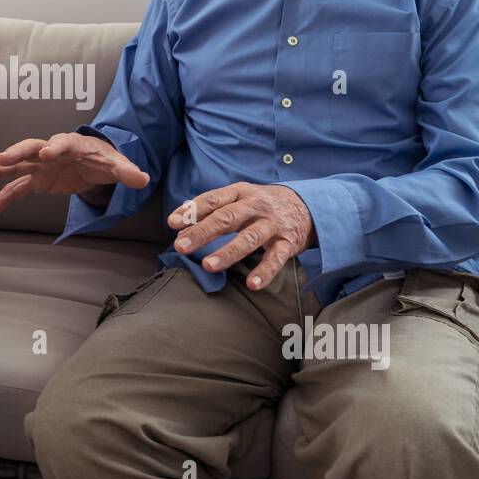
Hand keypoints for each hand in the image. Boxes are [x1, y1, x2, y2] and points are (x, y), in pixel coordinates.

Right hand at [0, 132, 150, 216]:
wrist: (93, 162)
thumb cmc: (104, 159)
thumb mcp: (118, 165)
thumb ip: (128, 172)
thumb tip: (143, 179)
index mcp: (72, 144)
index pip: (62, 143)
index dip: (54, 147)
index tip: (45, 153)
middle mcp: (50, 151)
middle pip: (31, 148)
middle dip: (16, 153)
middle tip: (1, 158)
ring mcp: (39, 166)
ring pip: (16, 167)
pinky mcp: (35, 180)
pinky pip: (15, 190)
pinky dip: (1, 199)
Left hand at [168, 183, 316, 290]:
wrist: (306, 205)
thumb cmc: (260, 205)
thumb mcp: (238, 200)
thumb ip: (211, 212)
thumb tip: (180, 229)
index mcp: (240, 193)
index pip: (213, 199)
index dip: (192, 210)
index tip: (172, 223)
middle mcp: (256, 206)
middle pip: (227, 218)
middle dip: (202, 232)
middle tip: (180, 246)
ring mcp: (273, 224)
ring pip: (249, 238)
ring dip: (228, 252)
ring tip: (208, 265)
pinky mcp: (288, 242)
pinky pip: (275, 259)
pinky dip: (265, 272)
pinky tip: (252, 285)